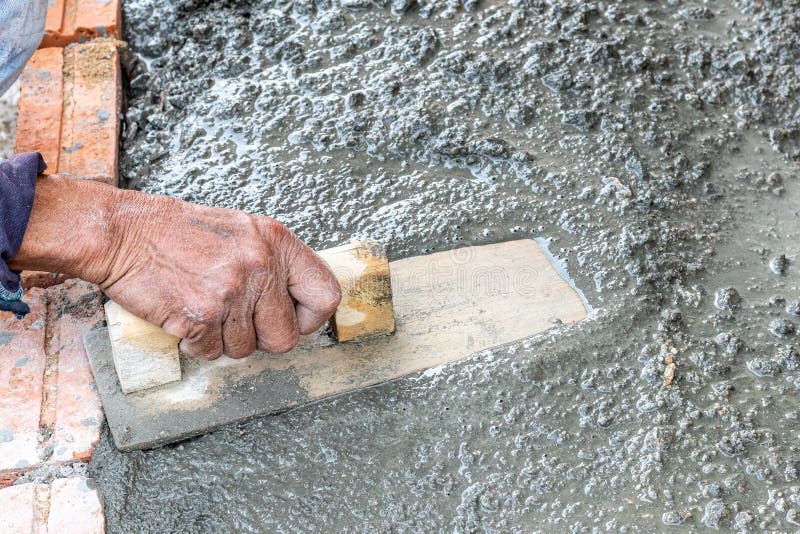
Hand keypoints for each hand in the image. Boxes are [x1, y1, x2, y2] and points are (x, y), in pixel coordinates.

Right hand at [11, 176, 340, 358]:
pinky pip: (213, 353)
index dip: (312, 318)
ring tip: (206, 309)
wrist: (122, 232)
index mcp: (277, 242)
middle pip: (287, 337)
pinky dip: (198, 345)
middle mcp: (260, 266)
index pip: (326, 295)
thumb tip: (299, 301)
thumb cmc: (178, 231)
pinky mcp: (201, 316)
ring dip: (225, 340)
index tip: (294, 320)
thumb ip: (274, 262)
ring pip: (247, 350)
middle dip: (262, 338)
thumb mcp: (243, 231)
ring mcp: (232, 292)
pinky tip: (186, 316)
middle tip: (238, 321)